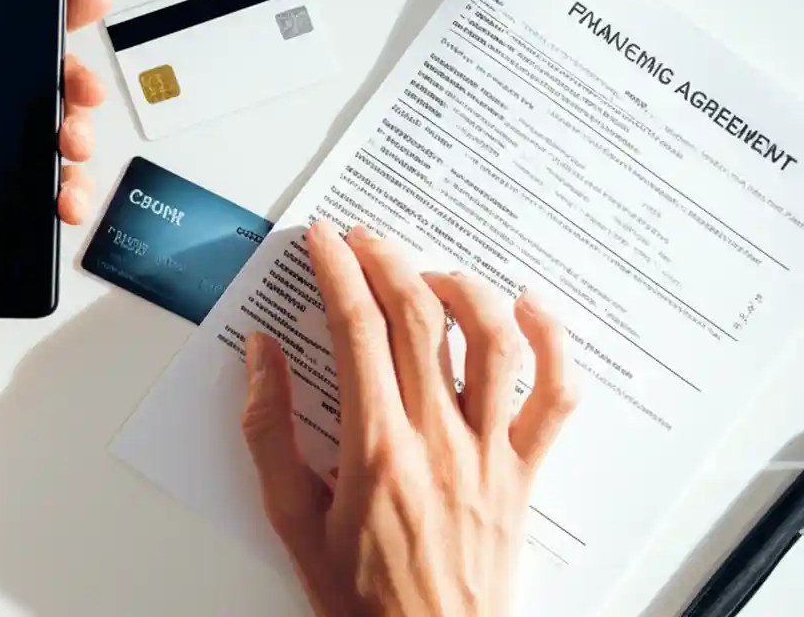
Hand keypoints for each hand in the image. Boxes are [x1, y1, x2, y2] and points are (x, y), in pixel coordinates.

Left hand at [0, 0, 111, 408]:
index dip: (8, 24)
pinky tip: (67, 197)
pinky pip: (42, 204)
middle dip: (63, 76)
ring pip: (40, 144)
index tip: (52, 3)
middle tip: (80, 82)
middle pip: (16, 92)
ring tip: (73, 141)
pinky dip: (69, 194)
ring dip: (74, 132)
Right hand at [241, 223, 578, 615]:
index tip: (323, 242)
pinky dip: (552, 342)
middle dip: (386, 261)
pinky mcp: (524, 471)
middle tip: (362, 240)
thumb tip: (263, 357)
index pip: (356, 330)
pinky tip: (530, 308)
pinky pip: (556, 396)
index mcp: (375, 449)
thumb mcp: (291, 520)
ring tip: (430, 273)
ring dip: (461, 288)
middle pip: (419, 319)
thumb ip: (269, 433)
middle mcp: (438, 439)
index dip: (337, 272)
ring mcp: (490, 452)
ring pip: (493, 341)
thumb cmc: (362, 598)